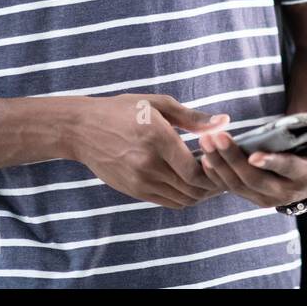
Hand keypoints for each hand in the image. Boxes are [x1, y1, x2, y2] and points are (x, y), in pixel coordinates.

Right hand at [71, 93, 224, 207]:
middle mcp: (148, 165)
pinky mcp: (133, 190)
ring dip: (199, 193)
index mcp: (157, 140)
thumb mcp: (158, 104)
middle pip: (191, 189)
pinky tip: (190, 183)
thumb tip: (225, 122)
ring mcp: (139, 181)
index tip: (222, 160)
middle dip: (212, 185)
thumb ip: (193, 117)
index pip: (194, 171)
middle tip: (223, 172)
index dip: (214, 172)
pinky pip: (166, 201)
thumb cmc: (123, 110)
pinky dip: (183, 196)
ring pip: (181, 199)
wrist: (81, 129)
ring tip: (210, 179)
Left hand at [198, 120, 306, 208]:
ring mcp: (264, 197)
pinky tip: (203, 154)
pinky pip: (228, 186)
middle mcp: (285, 194)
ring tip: (206, 141)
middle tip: (217, 136)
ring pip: (237, 183)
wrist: (306, 177)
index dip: (274, 163)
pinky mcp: (248, 195)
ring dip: (219, 163)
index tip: (256, 152)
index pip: (290, 171)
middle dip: (234, 158)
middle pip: (255, 178)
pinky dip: (215, 171)